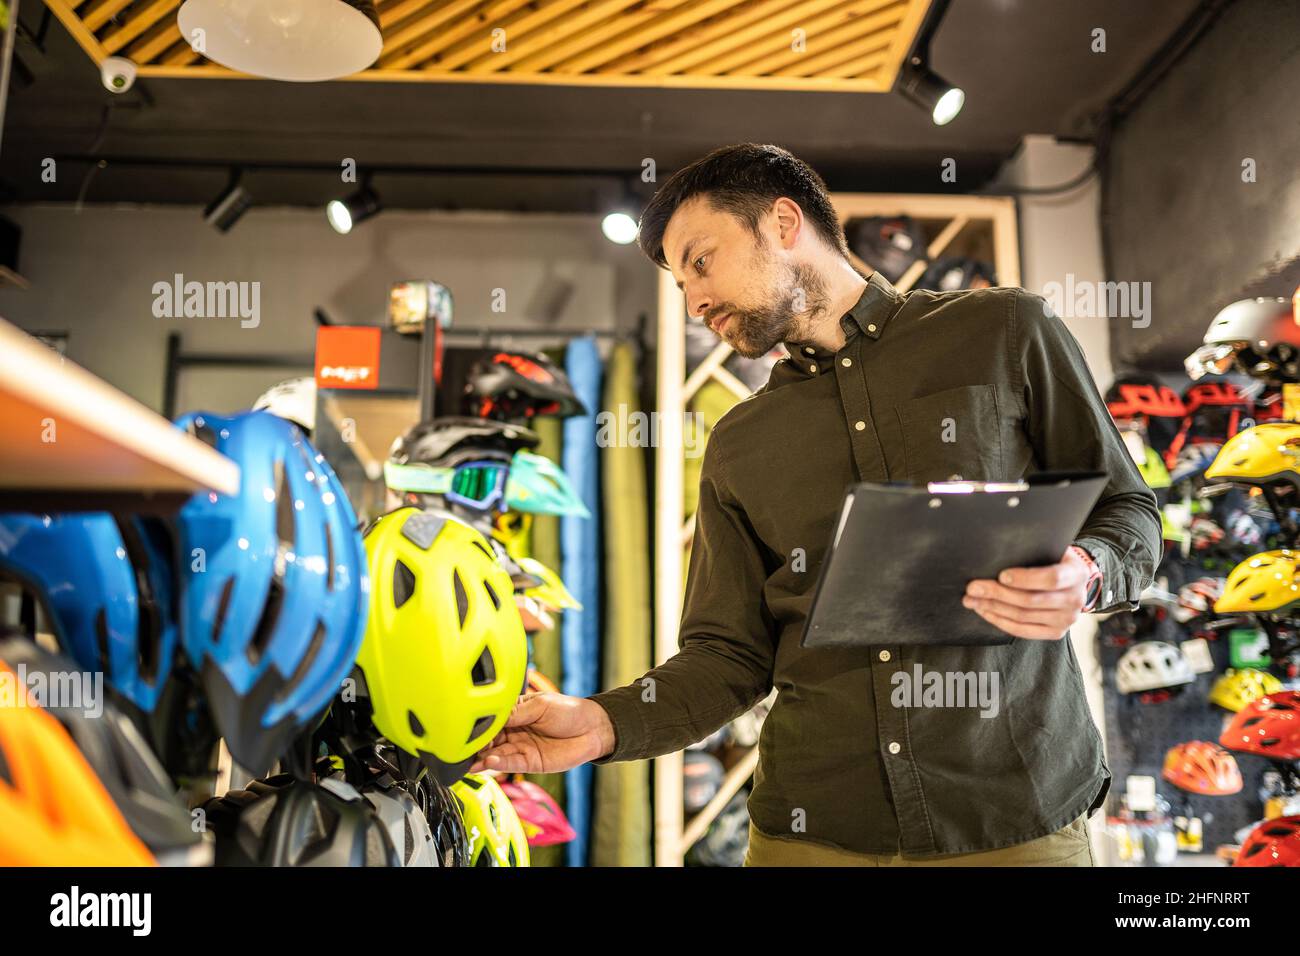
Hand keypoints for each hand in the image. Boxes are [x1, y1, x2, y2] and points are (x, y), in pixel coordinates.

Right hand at [468, 693, 614, 773]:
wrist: (593, 728)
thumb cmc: (569, 710)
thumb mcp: (541, 705)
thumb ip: (517, 712)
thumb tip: (492, 714)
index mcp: (514, 713)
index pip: (491, 719)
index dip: (480, 723)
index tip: (468, 727)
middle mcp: (513, 731)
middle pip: (489, 739)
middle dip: (476, 743)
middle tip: (465, 746)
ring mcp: (520, 748)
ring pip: (496, 754)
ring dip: (483, 757)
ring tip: (472, 760)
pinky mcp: (529, 763)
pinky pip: (511, 764)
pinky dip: (499, 764)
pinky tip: (489, 762)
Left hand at [963, 547, 1090, 639]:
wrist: (1072, 582)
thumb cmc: (1055, 560)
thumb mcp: (1053, 548)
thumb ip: (1035, 547)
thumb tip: (1001, 543)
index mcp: (1077, 574)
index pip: (1052, 578)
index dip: (1025, 578)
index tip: (1001, 575)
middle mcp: (1076, 599)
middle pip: (1031, 600)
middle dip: (997, 593)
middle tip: (973, 587)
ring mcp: (1066, 619)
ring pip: (1023, 616)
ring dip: (993, 607)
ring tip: (972, 599)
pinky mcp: (1056, 632)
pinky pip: (1023, 630)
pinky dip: (1000, 621)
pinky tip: (985, 611)